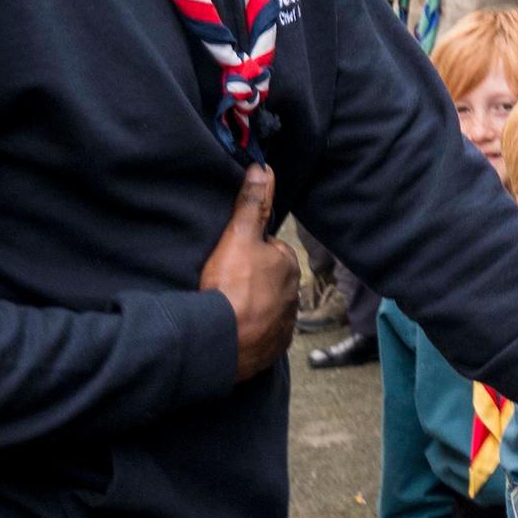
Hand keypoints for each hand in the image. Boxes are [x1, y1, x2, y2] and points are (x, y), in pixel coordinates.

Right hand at [200, 164, 299, 381]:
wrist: (224, 342)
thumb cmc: (231, 286)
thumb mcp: (238, 235)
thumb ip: (251, 203)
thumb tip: (263, 169)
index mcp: (289, 266)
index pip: (271, 249)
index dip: (248, 250)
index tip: (229, 258)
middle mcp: (294, 296)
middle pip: (269, 279)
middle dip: (251, 279)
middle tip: (223, 282)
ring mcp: (284, 325)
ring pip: (267, 307)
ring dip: (250, 306)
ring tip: (224, 306)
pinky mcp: (273, 349)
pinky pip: (263, 335)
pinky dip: (250, 333)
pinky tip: (232, 329)